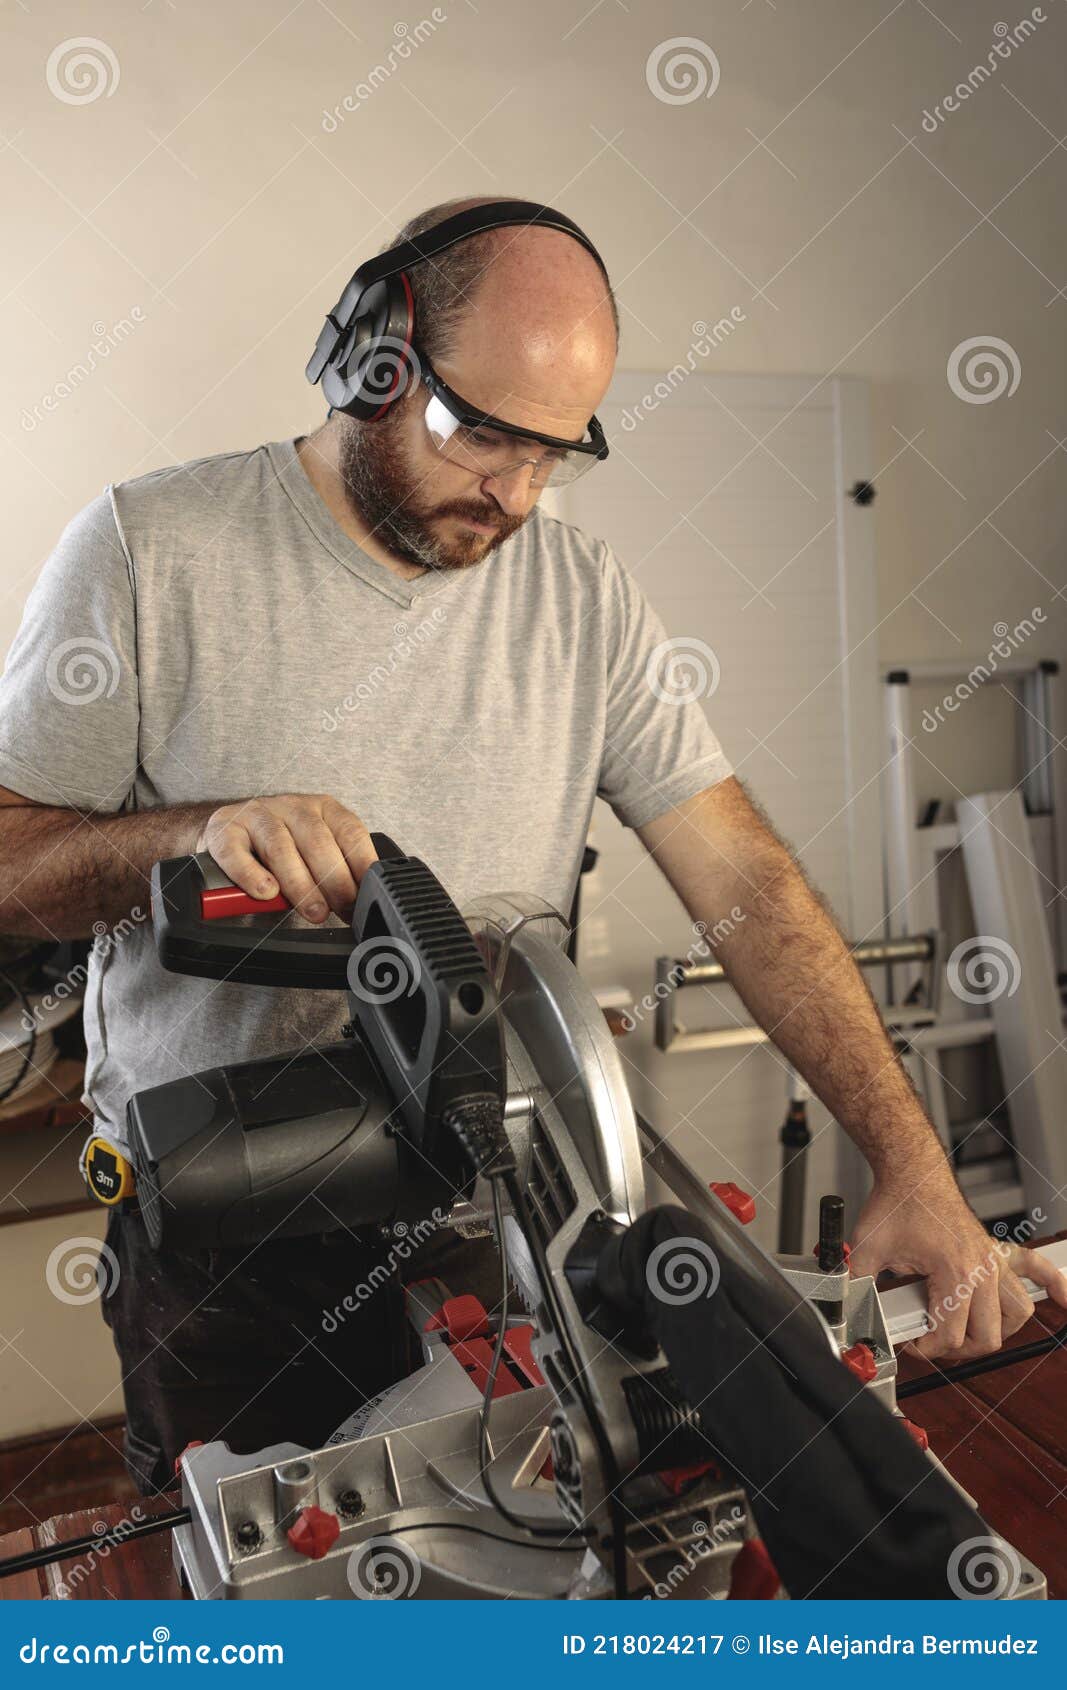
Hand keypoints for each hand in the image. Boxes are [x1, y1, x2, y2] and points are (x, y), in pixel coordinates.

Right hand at [197, 794, 376, 923]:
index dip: (361, 864)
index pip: (349, 831)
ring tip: (313, 909)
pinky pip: (236, 854)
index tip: (366, 894)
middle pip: (317, 841)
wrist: (226, 832)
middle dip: (334, 880)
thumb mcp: (312, 854)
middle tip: (342, 908)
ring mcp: (256, 815)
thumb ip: (334, 873)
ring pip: (280, 847)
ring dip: (300, 884)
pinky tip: (265, 892)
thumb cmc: (276, 851)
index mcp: (321, 809)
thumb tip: (357, 905)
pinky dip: (252, 875)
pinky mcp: (223, 831)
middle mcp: (291, 807)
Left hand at [849, 1164, 1066, 1361]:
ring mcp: (994, 1260)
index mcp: (955, 1272)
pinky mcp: (998, 1251)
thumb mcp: (867, 1249)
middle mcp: (983, 1269)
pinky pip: (1038, 1269)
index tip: (910, 1345)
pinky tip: (1065, 1300)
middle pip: (987, 1336)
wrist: (912, 1170)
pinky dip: (1055, 1285)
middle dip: (956, 1348)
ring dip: (993, 1331)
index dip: (925, 1349)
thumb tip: (849, 1310)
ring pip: (1016, 1315)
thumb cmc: (896, 1203)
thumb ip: (856, 1285)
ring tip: (967, 1332)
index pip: (951, 1335)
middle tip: (932, 1342)